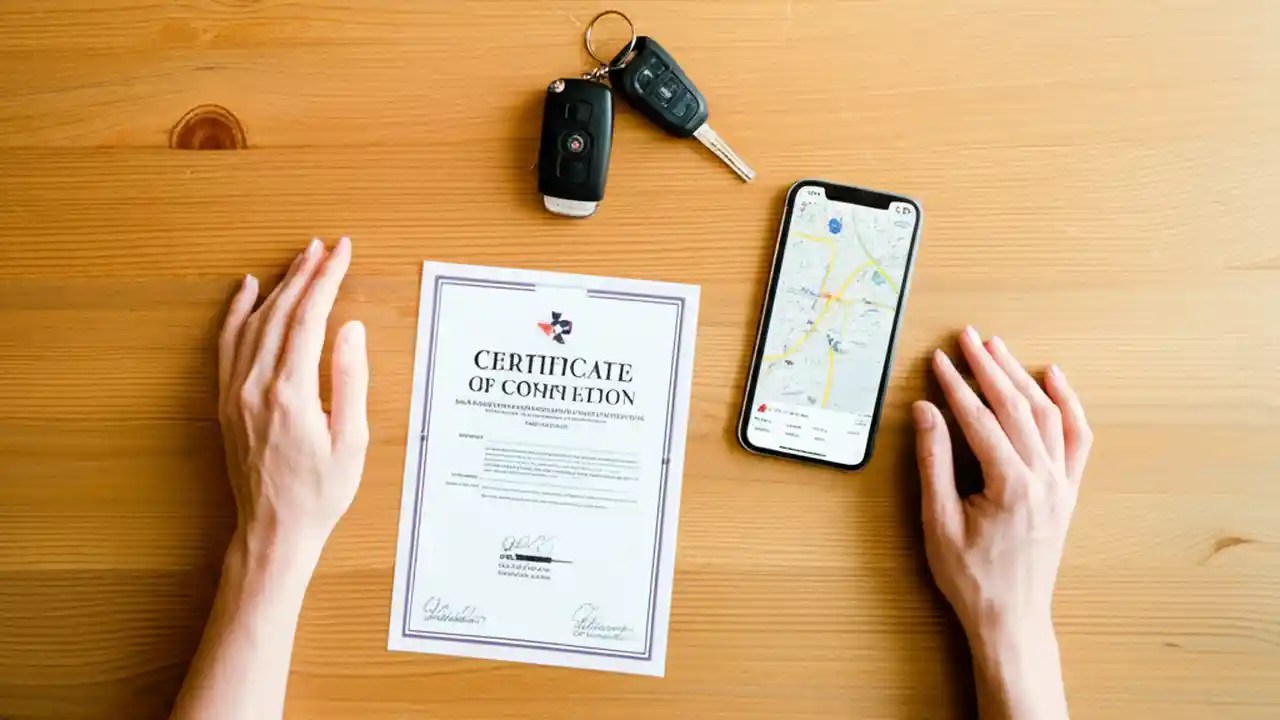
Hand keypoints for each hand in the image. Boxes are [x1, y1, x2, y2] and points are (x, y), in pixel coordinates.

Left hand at [217, 237, 369, 554]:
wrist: (274, 530)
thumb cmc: (320, 493)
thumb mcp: (351, 440)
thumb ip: (350, 380)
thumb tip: (350, 329)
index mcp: (292, 394)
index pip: (310, 318)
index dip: (327, 280)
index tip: (342, 252)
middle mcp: (257, 386)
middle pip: (281, 312)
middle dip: (306, 273)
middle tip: (326, 246)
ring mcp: (236, 393)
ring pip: (255, 323)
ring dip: (278, 286)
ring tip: (300, 259)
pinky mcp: (226, 401)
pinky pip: (228, 344)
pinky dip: (237, 312)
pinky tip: (248, 289)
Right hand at [913, 326, 1090, 718]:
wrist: (1011, 618)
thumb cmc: (970, 578)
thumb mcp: (939, 522)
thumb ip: (933, 462)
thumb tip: (926, 412)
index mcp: (1010, 486)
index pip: (980, 419)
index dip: (956, 385)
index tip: (939, 359)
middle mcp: (1043, 479)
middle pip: (1016, 407)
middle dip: (989, 368)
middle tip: (967, 338)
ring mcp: (1061, 484)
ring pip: (1046, 415)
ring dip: (1020, 377)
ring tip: (997, 348)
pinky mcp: (1067, 491)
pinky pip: (1076, 438)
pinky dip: (1068, 404)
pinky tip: (1054, 378)